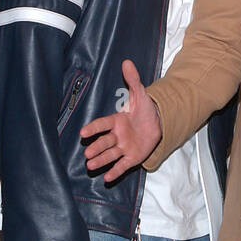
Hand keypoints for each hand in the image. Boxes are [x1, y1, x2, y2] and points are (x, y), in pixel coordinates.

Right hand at [79, 59, 161, 182]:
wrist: (156, 125)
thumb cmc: (144, 110)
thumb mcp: (140, 94)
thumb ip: (132, 79)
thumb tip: (127, 61)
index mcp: (117, 121)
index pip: (103, 124)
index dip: (94, 128)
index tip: (83, 131)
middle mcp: (117, 136)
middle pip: (105, 142)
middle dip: (96, 148)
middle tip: (87, 153)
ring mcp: (123, 148)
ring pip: (110, 155)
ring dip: (101, 160)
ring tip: (90, 166)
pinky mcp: (131, 158)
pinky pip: (122, 165)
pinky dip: (115, 172)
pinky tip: (107, 178)